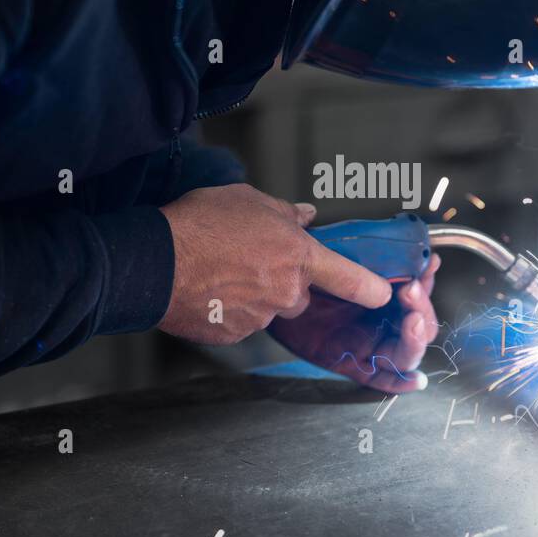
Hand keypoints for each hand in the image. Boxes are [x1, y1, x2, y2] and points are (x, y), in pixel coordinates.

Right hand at [159, 185, 391, 344]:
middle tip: (250, 260)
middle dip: (282, 282)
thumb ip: (282, 212)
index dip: (369, 286)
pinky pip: (239, 324)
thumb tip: (304, 215)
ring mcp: (258, 318)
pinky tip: (207, 290)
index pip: (347, 276)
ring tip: (220, 271)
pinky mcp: (232, 336)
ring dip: (252, 295)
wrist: (154, 262)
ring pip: (267, 309)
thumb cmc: (200, 225)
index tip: (383, 294)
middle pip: (298, 294)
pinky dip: (228, 311)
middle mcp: (285, 292)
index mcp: (297, 256)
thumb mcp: (247, 200)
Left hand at [267, 254, 440, 393]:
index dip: (425, 283)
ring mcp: (368, 344)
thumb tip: (386, 243)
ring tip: (413, 322)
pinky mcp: (351, 364)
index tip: (424, 267)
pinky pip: (380, 379)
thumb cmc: (303, 274)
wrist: (270, 291)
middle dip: (423, 309)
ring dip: (416, 339)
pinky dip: (400, 383)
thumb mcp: (336, 260)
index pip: (417, 294)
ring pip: (406, 352)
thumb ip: (364, 255)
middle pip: (420, 325)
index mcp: (381, 295)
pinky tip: (414, 380)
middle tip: (411, 291)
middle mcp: (379, 320)